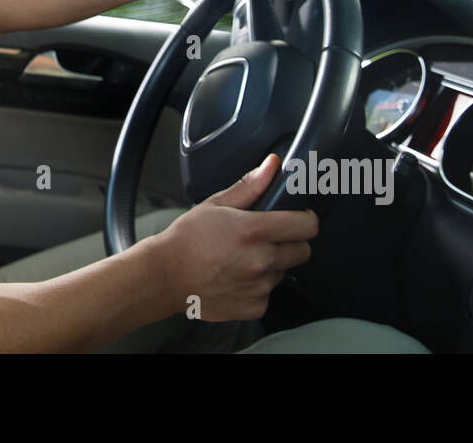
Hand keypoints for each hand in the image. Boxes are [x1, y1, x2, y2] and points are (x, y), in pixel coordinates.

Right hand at [144, 154, 317, 322]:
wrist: (165, 276)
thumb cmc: (187, 239)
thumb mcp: (216, 204)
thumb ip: (250, 186)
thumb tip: (271, 165)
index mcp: (254, 231)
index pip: (307, 225)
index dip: (304, 219)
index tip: (297, 219)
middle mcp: (261, 260)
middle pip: (303, 251)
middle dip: (291, 243)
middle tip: (267, 239)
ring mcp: (259, 286)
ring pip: (284, 273)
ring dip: (272, 265)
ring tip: (243, 259)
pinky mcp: (254, 307)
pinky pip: (268, 293)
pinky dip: (257, 287)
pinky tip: (237, 277)